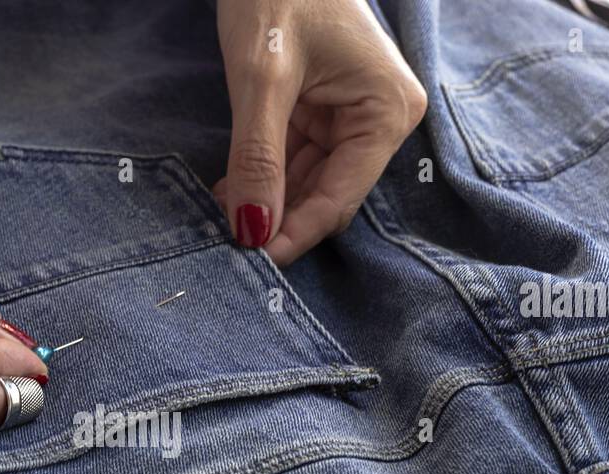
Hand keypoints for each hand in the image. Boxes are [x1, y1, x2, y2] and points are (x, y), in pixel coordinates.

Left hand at [213, 0, 426, 264]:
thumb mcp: (261, 78)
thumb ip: (258, 158)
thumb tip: (252, 230)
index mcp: (387, 111)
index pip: (339, 197)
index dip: (295, 232)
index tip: (252, 259)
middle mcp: (380, 118)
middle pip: (327, 196)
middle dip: (277, 217)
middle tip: (226, 240)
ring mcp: (353, 114)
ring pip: (308, 183)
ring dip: (266, 200)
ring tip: (221, 210)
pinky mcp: (325, 109)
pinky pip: (296, 159)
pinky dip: (264, 176)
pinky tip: (231, 187)